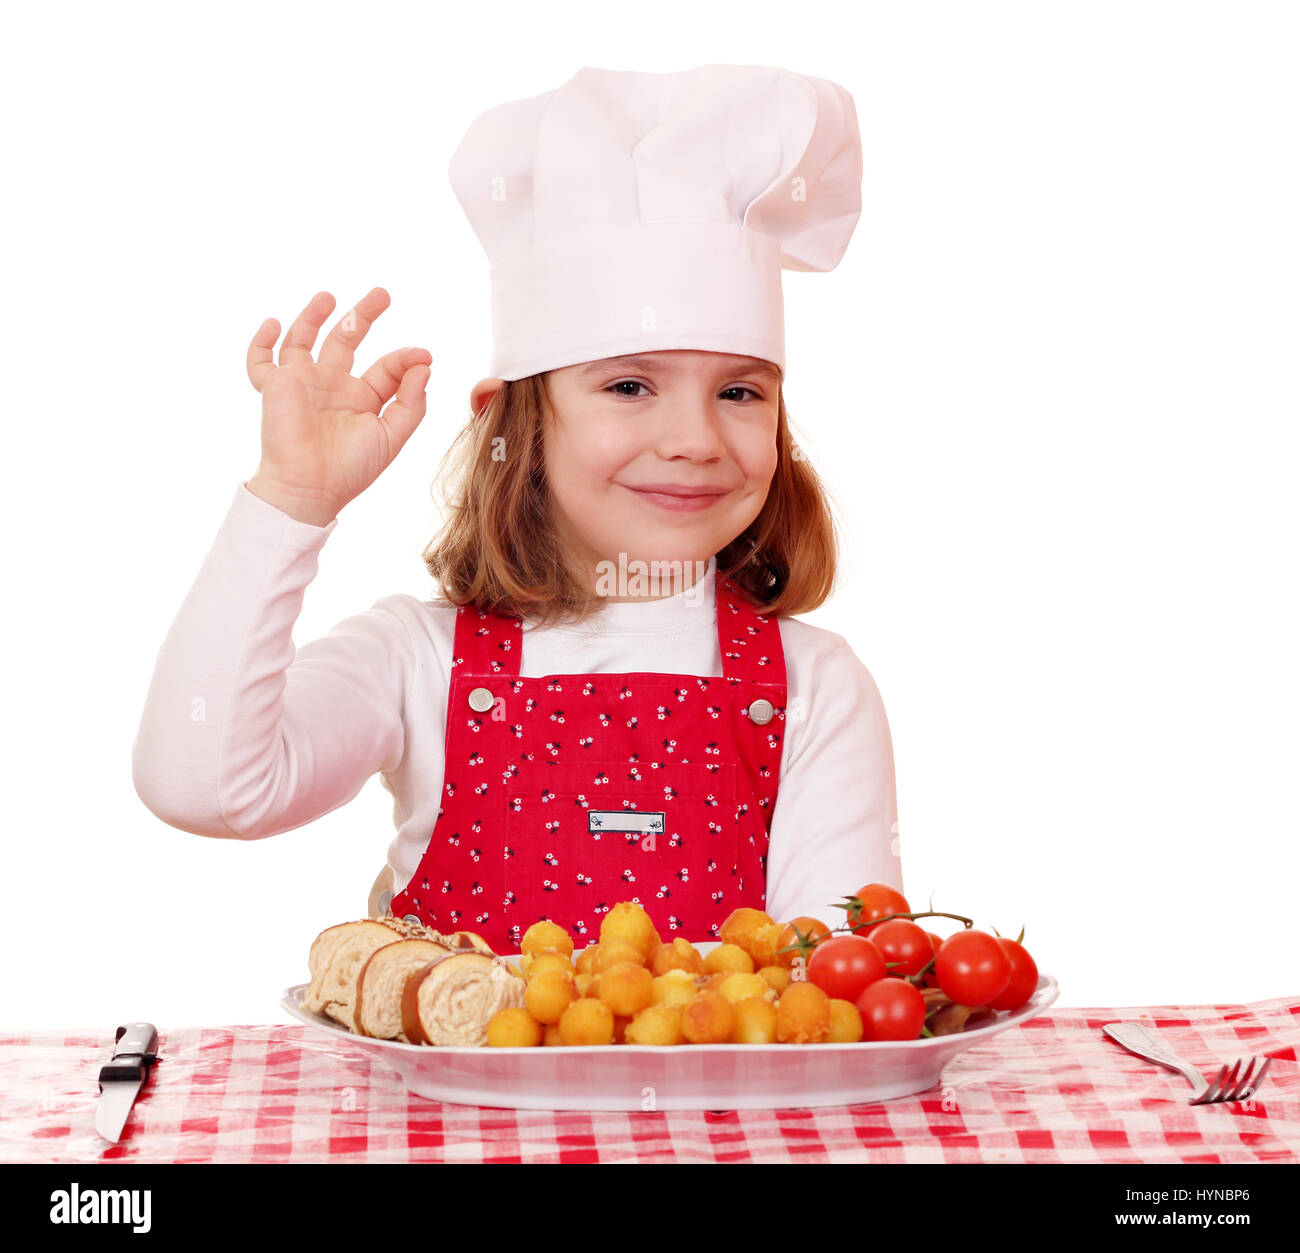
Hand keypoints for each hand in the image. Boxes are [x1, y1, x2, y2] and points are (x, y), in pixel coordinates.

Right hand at [245, 288, 430, 524]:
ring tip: (328, 296)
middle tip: (382, 294)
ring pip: (304, 339)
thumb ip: (412, 403)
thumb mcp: (392, 436)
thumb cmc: (351, 469)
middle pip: (346, 341)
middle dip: (363, 315)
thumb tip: (424, 366)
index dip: (406, 359)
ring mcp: (303, 383)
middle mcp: (333, 386)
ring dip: (314, 316)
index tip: (423, 355)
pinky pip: (261, 360)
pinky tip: (275, 323)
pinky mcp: (275, 387)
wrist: (310, 488)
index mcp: (363, 399)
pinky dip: (263, 341)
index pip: (386, 367)